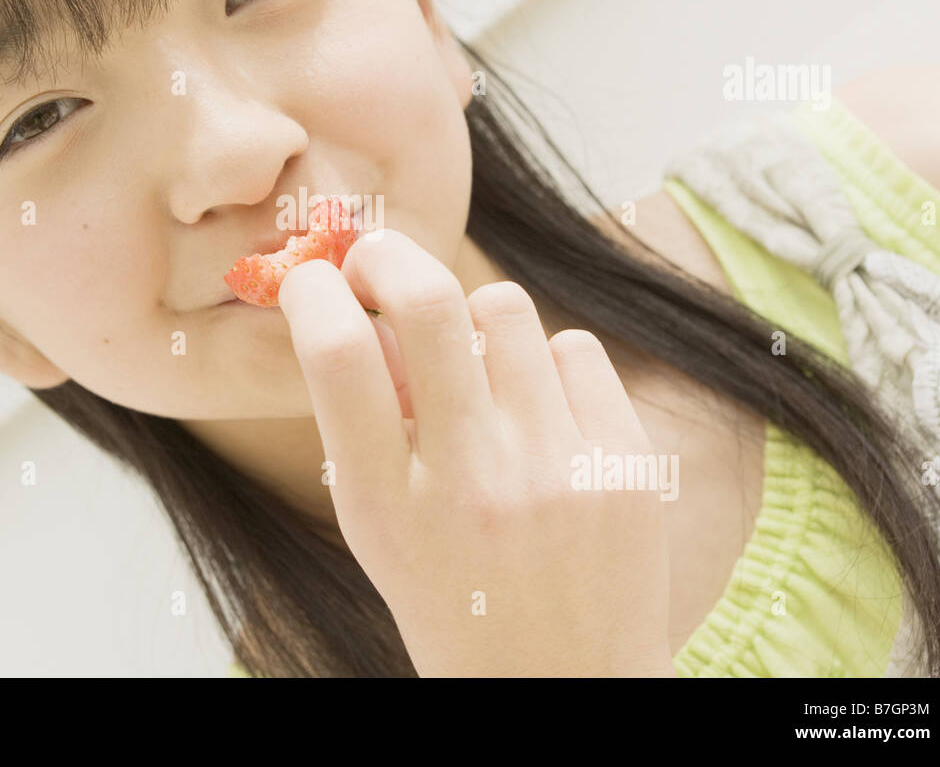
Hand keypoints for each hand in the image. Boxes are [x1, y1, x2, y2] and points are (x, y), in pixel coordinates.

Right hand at [277, 228, 674, 676]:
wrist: (563, 683)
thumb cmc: (451, 597)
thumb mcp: (377, 527)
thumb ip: (363, 422)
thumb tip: (365, 309)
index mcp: (388, 508)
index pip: (338, 358)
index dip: (316, 292)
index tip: (314, 282)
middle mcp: (475, 483)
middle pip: (429, 302)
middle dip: (390, 256)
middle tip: (378, 262)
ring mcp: (558, 469)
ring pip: (505, 307)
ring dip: (476, 324)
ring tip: (478, 377)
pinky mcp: (625, 463)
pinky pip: (573, 346)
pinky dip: (545, 367)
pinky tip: (541, 419)